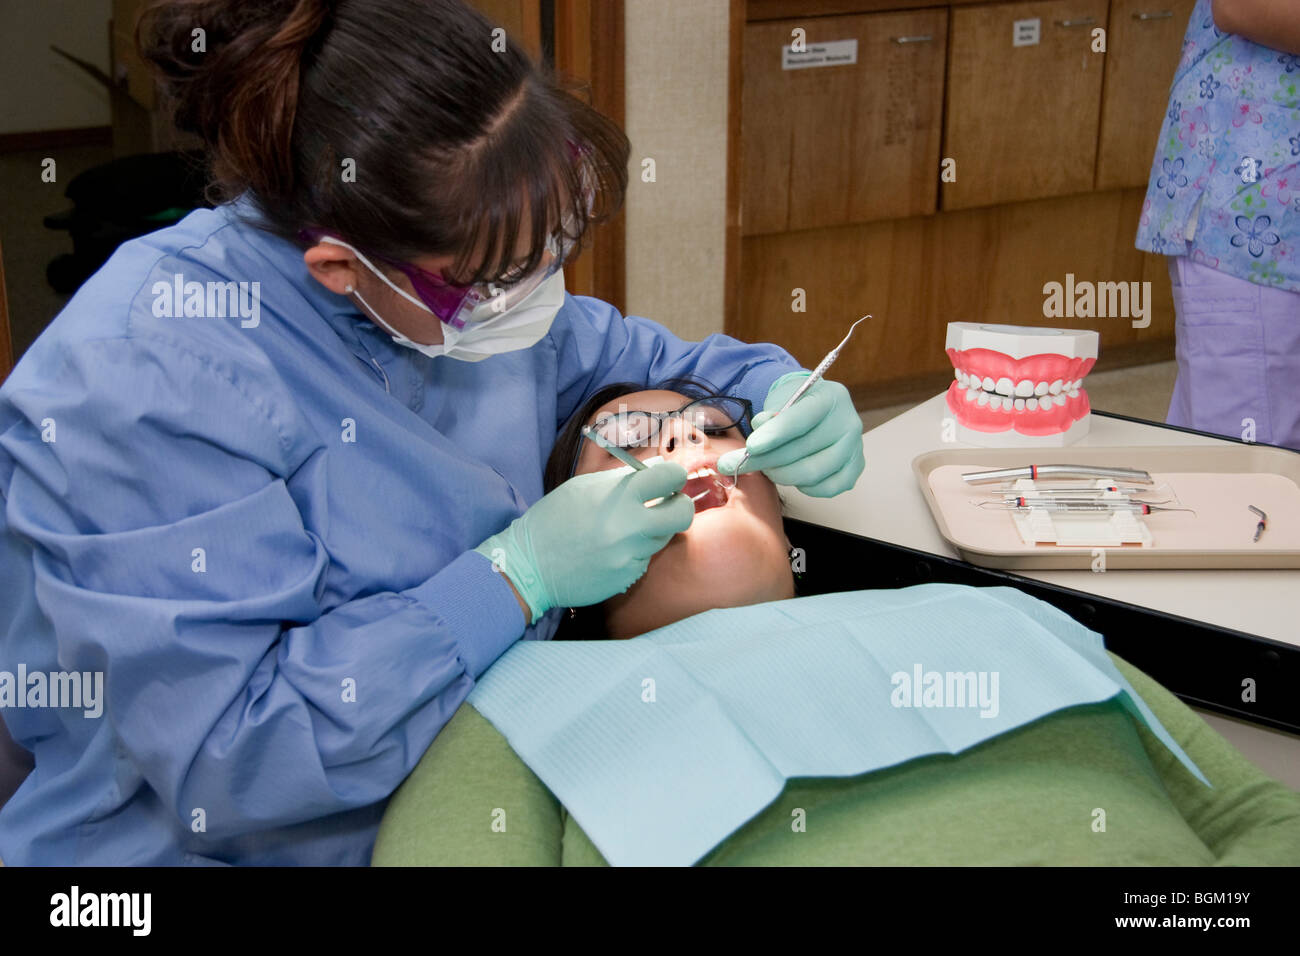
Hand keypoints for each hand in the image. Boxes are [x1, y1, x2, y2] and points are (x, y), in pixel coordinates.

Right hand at [476, 462, 692, 623]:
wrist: (529, 565)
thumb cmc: (554, 519)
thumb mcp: (584, 487)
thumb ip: (624, 478)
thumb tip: (658, 469)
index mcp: (619, 496)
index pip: (670, 477)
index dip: (674, 476)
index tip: (670, 480)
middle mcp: (630, 526)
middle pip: (682, 514)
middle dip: (679, 506)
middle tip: (667, 505)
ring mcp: (630, 555)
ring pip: (663, 538)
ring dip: (652, 530)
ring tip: (623, 529)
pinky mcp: (627, 577)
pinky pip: (644, 559)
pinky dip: (634, 553)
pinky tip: (610, 551)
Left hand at [716, 372, 863, 496]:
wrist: (815, 411)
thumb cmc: (797, 405)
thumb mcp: (780, 400)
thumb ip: (768, 416)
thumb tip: (760, 429)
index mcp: (829, 397)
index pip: (801, 419)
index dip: (774, 435)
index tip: (751, 447)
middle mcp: (848, 422)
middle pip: (803, 450)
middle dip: (765, 460)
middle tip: (740, 464)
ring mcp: (854, 447)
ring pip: (812, 473)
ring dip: (781, 474)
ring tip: (766, 467)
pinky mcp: (854, 468)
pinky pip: (827, 488)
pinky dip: (805, 487)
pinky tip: (793, 475)